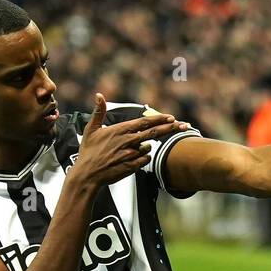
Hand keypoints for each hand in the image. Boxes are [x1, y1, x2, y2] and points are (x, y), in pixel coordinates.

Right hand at [69, 93, 190, 187]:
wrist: (87, 175)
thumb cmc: (88, 152)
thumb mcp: (91, 129)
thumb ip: (98, 112)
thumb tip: (99, 95)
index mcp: (120, 130)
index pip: (145, 122)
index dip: (160, 119)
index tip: (171, 118)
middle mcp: (128, 141)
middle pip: (154, 133)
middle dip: (170, 128)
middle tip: (183, 125)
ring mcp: (131, 155)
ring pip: (149, 147)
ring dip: (148, 146)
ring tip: (135, 148)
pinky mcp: (132, 167)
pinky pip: (145, 160)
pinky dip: (144, 157)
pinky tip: (137, 157)